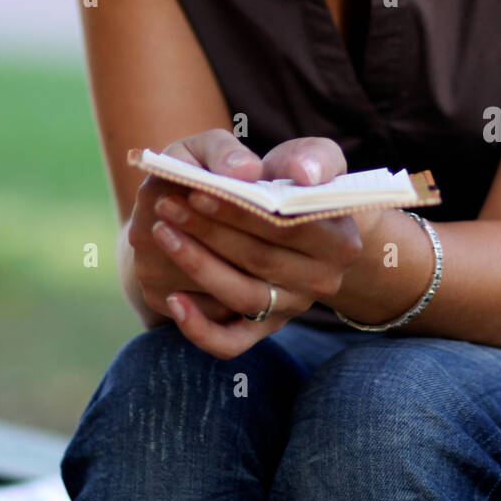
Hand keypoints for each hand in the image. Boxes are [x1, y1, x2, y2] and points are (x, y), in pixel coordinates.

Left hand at [148, 136, 362, 357]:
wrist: (290, 220)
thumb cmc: (293, 180)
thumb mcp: (308, 157)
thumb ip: (308, 158)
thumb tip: (302, 175)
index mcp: (339, 239)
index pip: (286, 227)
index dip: (239, 212)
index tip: (198, 192)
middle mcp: (321, 281)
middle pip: (258, 259)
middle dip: (207, 230)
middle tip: (166, 204)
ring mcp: (291, 308)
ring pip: (241, 295)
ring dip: (197, 264)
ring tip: (162, 231)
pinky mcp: (262, 328)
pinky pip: (231, 343)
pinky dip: (200, 329)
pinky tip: (173, 300)